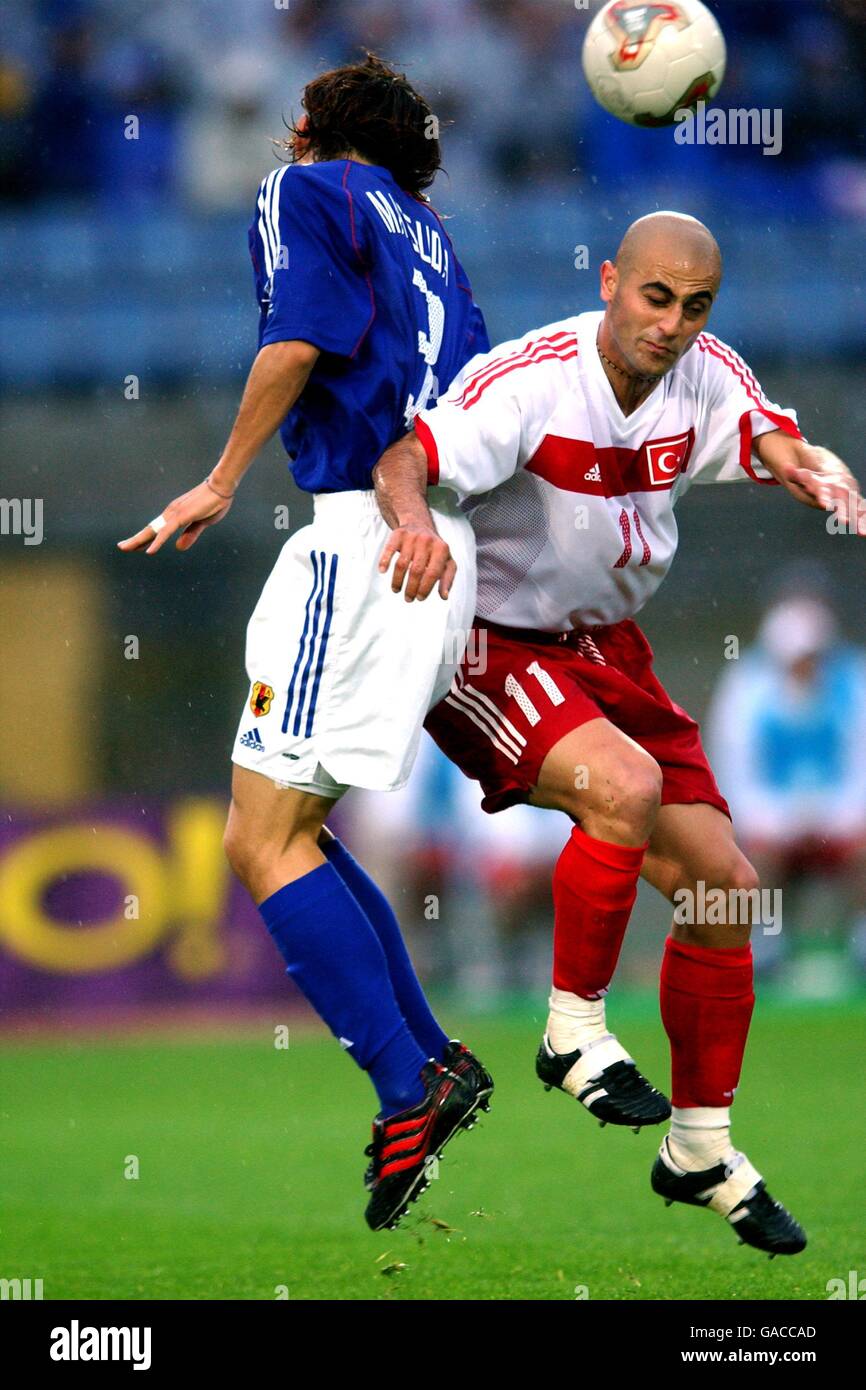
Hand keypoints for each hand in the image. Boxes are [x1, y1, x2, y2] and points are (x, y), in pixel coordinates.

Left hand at [117, 480, 232, 554]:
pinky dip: (157, 542)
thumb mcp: (202, 523)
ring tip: (125, 547)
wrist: (221, 487)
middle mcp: (171, 513)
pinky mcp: (181, 516)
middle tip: (121, 546)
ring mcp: (175, 514)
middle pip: (150, 529)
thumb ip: (190, 535)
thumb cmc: (214, 503)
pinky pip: (166, 532)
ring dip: (139, 540)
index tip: (134, 545)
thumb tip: (178, 547)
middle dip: (135, 539)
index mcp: (175, 515)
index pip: (157, 529)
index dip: (145, 538)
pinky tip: (149, 551)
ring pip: (153, 531)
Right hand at [378, 522, 456, 600]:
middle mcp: (427, 541)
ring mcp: (412, 537)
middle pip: (416, 570)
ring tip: (396, 590)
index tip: (420, 598)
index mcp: (441, 549)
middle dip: (411, 588)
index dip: (426, 588)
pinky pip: (389, 549)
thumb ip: (447, 579)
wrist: (419, 524)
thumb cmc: (434, 550)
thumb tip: (444, 597)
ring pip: (401, 564)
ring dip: (397, 581)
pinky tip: (382, 571)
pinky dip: (384, 561)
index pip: (433, 572)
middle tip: (408, 599)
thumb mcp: (446, 562)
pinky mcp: (398, 534)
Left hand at [786, 446, 865, 534]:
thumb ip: (795, 474)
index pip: (825, 488)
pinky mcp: (855, 500)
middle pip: (843, 499)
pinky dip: (865, 520)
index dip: (824, 496)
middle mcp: (842, 486)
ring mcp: (850, 493)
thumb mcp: (804, 474)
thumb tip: (785, 468)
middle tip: (844, 522)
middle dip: (844, 511)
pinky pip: (861, 511)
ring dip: (859, 519)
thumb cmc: (815, 473)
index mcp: (829, 479)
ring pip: (855, 506)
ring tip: (862, 533)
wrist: (831, 465)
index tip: (824, 505)